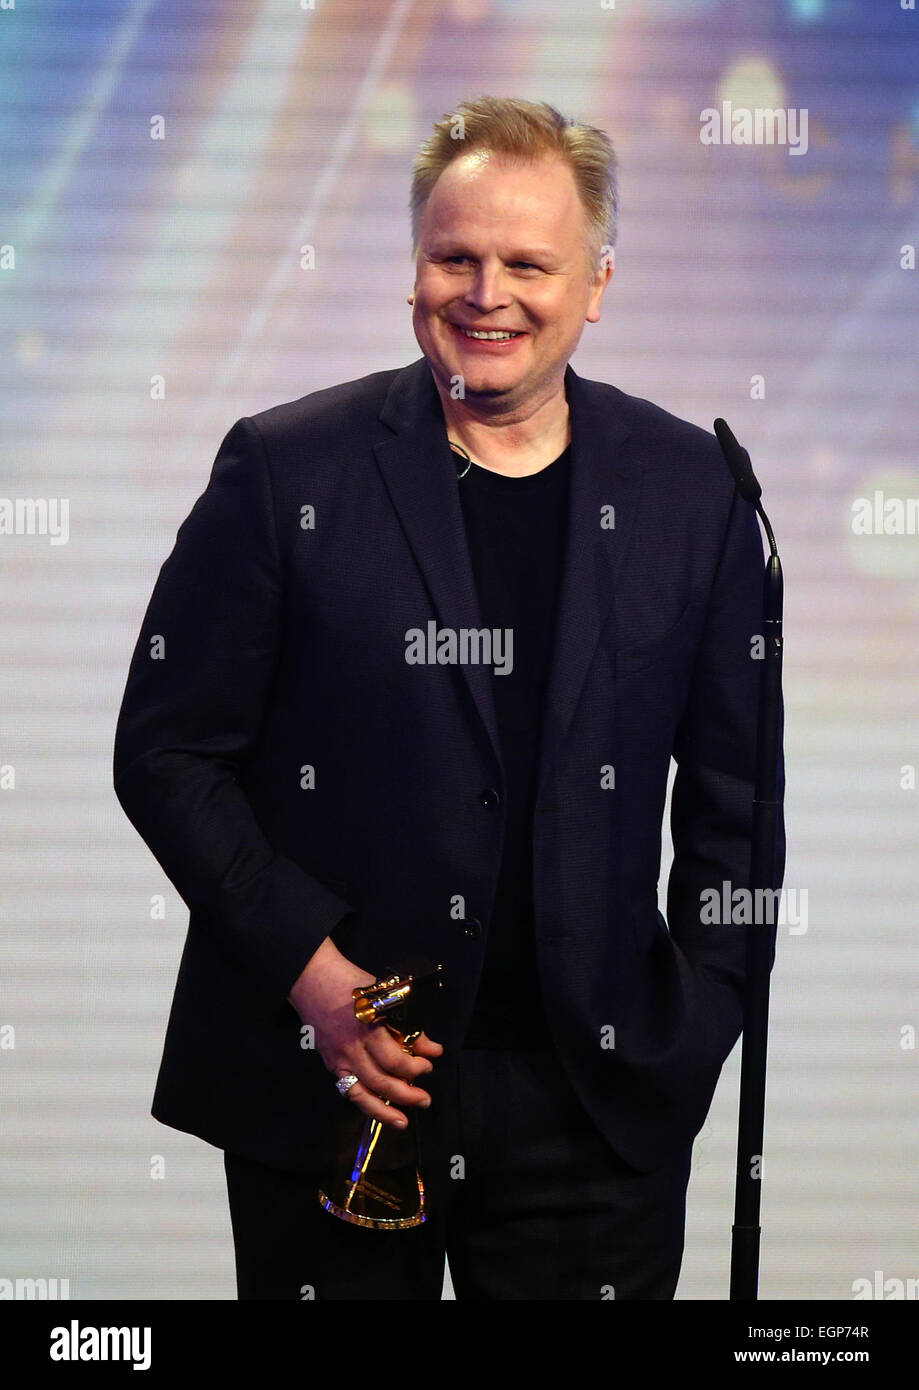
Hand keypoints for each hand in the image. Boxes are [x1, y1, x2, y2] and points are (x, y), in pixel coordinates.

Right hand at [287, 936, 443, 1127]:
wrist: (312, 980)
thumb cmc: (352, 984)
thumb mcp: (385, 998)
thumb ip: (407, 1027)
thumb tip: (432, 1050)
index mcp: (368, 1027)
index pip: (395, 1060)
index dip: (416, 1067)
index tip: (429, 1064)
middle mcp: (351, 1048)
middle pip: (381, 1082)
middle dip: (407, 1095)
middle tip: (425, 1099)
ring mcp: (338, 1059)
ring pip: (362, 1095)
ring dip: (385, 1111)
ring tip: (403, 1120)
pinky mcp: (330, 1064)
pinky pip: (348, 1091)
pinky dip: (365, 1103)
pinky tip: (379, 1110)